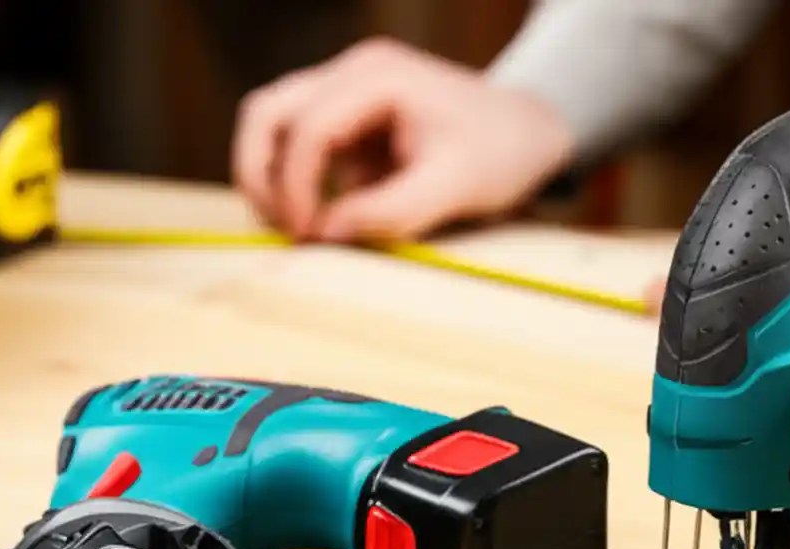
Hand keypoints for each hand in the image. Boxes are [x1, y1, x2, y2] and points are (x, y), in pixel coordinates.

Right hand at [232, 38, 573, 241]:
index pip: (308, 126)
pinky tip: (321, 218)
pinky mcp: (347, 118)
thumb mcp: (455, 188)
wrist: (528, 131)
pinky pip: (297, 144)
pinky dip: (296, 181)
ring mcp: (346, 90)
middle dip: (261, 174)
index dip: (296, 186)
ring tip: (296, 227)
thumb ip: (391, 212)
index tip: (309, 235)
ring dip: (271, 177)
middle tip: (283, 229)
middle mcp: (353, 72)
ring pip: (272, 123)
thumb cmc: (500, 152)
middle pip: (268, 111)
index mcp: (379, 77)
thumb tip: (326, 234)